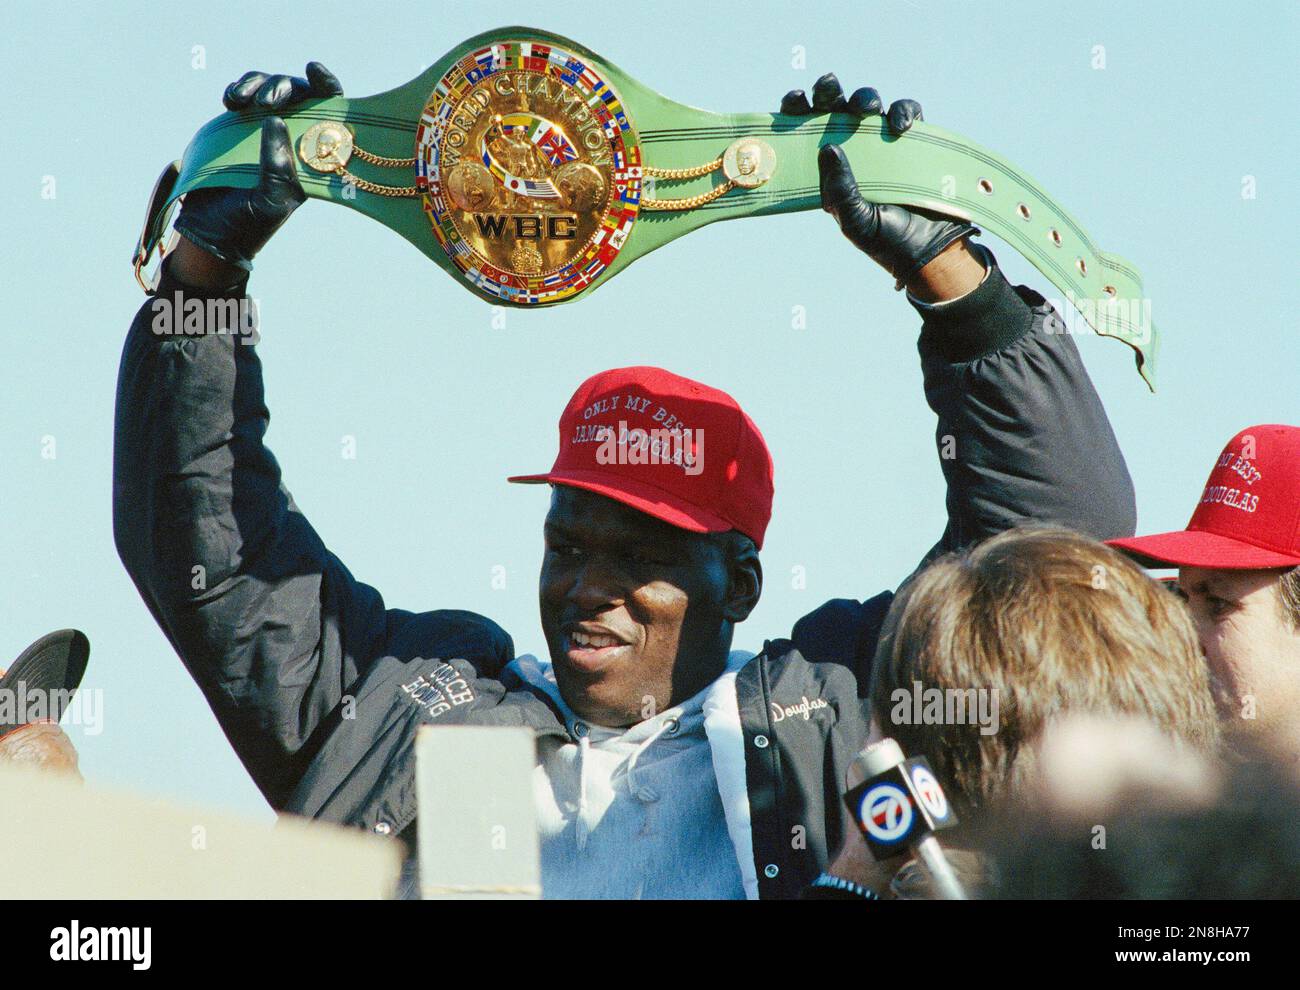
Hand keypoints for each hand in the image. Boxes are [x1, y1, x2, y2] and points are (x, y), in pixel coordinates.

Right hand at [171, 62, 342, 277]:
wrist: (210, 231)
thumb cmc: (248, 223)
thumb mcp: (269, 200)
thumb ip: (276, 164)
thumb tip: (278, 121)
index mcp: (312, 157)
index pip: (329, 113)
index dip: (325, 86)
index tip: (313, 70)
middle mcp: (294, 139)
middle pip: (299, 94)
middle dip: (283, 87)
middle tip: (266, 102)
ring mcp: (266, 128)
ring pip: (270, 88)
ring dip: (257, 84)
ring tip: (237, 100)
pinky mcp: (239, 125)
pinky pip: (244, 94)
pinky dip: (239, 89)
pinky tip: (230, 100)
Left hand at [780, 73, 978, 291]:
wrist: (930, 249)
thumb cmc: (886, 240)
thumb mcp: (854, 219)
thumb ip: (840, 188)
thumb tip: (828, 148)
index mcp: (829, 169)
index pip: (806, 133)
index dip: (798, 111)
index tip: (795, 99)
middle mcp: (853, 150)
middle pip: (835, 109)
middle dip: (828, 92)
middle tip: (828, 86)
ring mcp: (883, 144)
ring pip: (869, 106)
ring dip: (865, 98)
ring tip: (868, 110)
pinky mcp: (914, 141)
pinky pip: (907, 113)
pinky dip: (904, 111)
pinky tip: (901, 126)